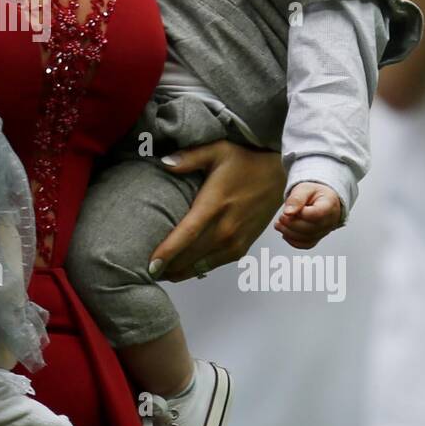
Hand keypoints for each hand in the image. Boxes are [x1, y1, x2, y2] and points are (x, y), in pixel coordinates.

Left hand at [148, 142, 283, 280]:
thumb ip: (189, 157)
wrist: (278, 173)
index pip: (187, 234)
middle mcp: (225, 228)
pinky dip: (198, 269)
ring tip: (161, 274)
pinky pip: (215, 264)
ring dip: (181, 271)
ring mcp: (235, 240)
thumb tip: (164, 162)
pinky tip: (183, 269)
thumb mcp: (217, 151)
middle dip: (168, 266)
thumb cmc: (244, 161)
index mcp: (215, 205)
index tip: (150, 265)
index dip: (167, 252)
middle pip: (191, 255)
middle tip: (147, 272)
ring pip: (202, 264)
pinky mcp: (242, 246)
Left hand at [274, 181, 340, 247]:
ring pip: (306, 238)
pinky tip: (285, 232)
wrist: (323, 200)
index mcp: (328, 206)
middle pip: (309, 229)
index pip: (316, 215)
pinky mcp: (317, 239)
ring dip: (288, 232)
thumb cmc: (314, 193)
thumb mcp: (305, 188)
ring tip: (279, 224)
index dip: (300, 214)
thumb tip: (287, 212)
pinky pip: (305, 245)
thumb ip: (296, 199)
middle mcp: (328, 222)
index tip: (288, 210)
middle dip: (290, 224)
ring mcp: (323, 232)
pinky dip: (292, 240)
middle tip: (281, 217)